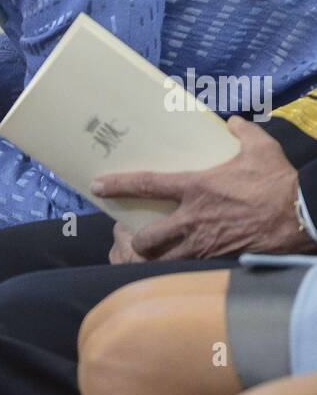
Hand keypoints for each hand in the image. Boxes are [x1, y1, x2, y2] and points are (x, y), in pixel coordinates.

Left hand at [91, 117, 310, 260]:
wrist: (302, 215)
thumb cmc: (279, 183)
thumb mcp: (261, 149)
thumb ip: (242, 133)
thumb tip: (233, 122)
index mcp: (196, 188)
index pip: (146, 185)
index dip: (118, 185)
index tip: (97, 186)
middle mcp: (192, 220)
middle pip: (144, 239)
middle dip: (131, 241)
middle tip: (127, 235)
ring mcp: (203, 245)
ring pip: (160, 263)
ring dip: (146, 262)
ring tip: (140, 257)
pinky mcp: (217, 262)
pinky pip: (184, 272)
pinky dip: (171, 272)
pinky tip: (169, 269)